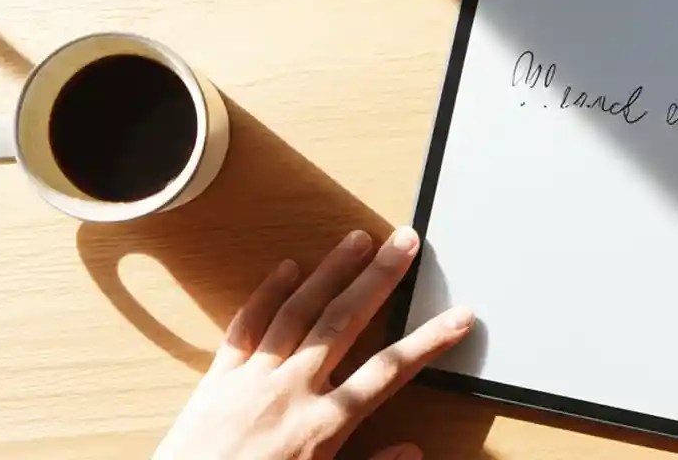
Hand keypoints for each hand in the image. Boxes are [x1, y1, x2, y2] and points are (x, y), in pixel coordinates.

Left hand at [154, 228, 473, 459]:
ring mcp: (253, 379)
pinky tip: (286, 267)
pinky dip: (266, 294)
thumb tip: (412, 451)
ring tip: (357, 239)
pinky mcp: (217, 379)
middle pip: (346, 322)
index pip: (390, 371)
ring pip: (299, 312)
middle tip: (404, 242)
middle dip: (379, 278)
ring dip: (331, 271)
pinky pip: (245, 327)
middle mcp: (292, 390)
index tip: (459, 316)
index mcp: (324, 425)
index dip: (429, 341)